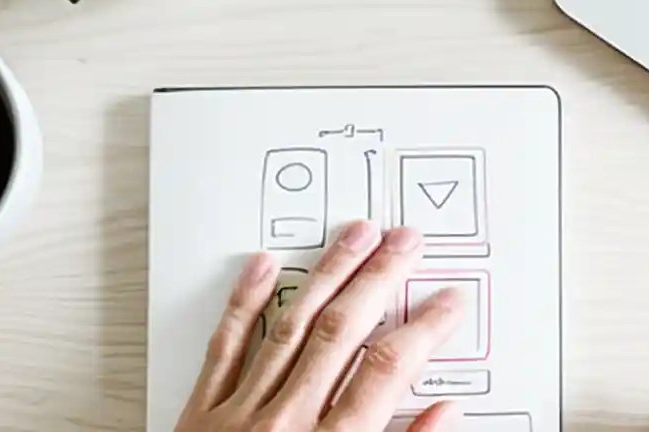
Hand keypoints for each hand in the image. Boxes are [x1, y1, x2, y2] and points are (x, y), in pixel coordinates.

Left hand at [175, 221, 463, 431]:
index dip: (426, 328)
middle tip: (407, 242)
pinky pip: (225, 347)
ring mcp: (238, 416)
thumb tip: (444, 417)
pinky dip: (245, 303)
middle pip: (343, 332)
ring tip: (355, 235)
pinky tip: (263, 266)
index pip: (389, 370)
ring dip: (327, 273)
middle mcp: (285, 426)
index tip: (449, 303)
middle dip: (381, 278)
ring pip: (290, 325)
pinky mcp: (198, 417)